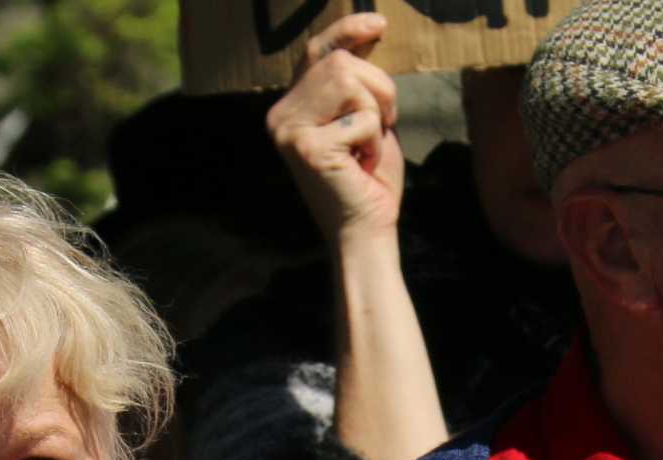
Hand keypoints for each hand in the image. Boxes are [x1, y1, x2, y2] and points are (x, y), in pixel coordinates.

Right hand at [267, 14, 407, 244]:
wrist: (366, 230)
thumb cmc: (369, 178)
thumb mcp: (367, 117)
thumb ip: (360, 81)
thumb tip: (370, 29)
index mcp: (292, 104)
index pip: (318, 51)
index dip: (347, 31)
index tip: (378, 25)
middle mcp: (281, 113)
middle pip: (341, 62)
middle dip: (378, 89)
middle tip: (382, 127)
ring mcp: (288, 129)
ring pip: (349, 81)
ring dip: (375, 114)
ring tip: (367, 148)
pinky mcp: (305, 146)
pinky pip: (360, 119)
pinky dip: (374, 142)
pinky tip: (361, 166)